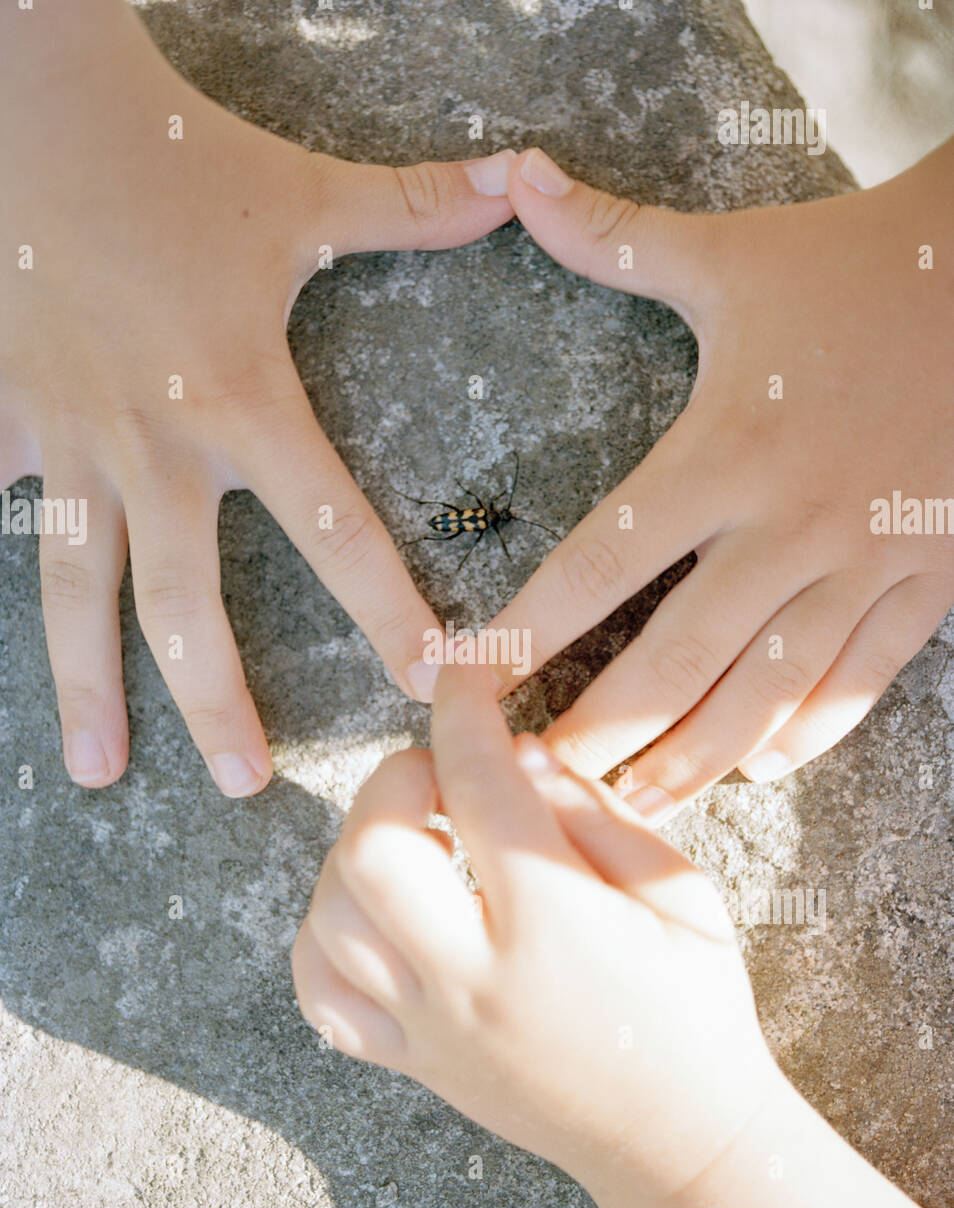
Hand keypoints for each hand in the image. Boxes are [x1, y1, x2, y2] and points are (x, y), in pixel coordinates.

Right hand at [0, 0, 513, 793]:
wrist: (34, 102)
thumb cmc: (175, 154)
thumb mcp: (300, 194)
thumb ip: (412, 208)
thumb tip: (516, 180)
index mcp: (242, 400)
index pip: (335, 529)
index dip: (388, 612)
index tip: (427, 686)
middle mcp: (155, 441)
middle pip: (184, 600)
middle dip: (214, 698)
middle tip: (247, 783)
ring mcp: (67, 437)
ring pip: (73, 587)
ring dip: (86, 685)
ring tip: (96, 769)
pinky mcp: (1, 416)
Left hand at [292, 664, 777, 1202]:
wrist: (678, 1141)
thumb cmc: (696, 1009)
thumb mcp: (678, 891)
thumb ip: (592, 810)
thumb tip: (513, 748)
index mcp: (554, 927)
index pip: (480, 787)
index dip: (467, 710)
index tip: (469, 673)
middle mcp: (473, 979)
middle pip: (370, 853)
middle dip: (395, 782)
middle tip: (444, 777)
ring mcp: (429, 1029)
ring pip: (330, 918)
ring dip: (359, 851)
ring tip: (421, 840)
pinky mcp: (410, 1061)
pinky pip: (321, 993)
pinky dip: (328, 931)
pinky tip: (374, 908)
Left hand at [486, 142, 953, 821]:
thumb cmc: (857, 272)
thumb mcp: (732, 256)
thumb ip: (614, 239)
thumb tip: (517, 179)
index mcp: (725, 455)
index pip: (599, 566)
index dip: (523, 634)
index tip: (464, 685)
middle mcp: (788, 527)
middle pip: (675, 662)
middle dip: (601, 735)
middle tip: (538, 790)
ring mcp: (863, 566)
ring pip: (766, 695)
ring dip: (694, 759)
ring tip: (633, 808)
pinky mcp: (926, 582)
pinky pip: (862, 681)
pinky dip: (809, 732)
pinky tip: (760, 765)